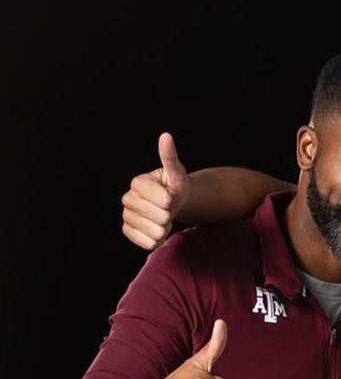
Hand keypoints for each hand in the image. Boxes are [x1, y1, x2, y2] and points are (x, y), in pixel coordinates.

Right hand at [121, 132, 189, 249]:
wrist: (172, 203)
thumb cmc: (175, 185)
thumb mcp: (176, 171)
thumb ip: (169, 156)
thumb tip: (166, 136)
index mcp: (138, 182)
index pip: (160, 198)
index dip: (170, 200)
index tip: (170, 197)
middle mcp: (128, 198)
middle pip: (157, 216)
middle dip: (170, 215)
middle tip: (169, 210)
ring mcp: (126, 215)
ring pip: (152, 230)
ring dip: (165, 228)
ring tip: (164, 219)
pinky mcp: (127, 229)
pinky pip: (145, 242)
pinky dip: (157, 240)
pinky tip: (158, 231)